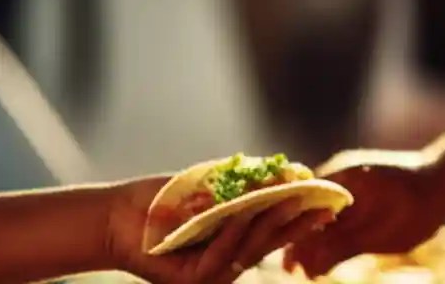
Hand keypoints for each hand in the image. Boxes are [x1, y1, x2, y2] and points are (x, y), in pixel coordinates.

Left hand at [105, 175, 334, 283]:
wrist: (118, 216)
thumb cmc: (162, 201)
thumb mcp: (209, 188)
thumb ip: (244, 186)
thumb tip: (284, 172)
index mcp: (235, 243)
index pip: (275, 232)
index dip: (301, 219)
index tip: (326, 204)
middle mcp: (227, 264)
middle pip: (268, 243)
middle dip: (293, 222)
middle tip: (316, 204)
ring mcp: (209, 276)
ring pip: (246, 250)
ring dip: (266, 224)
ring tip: (284, 201)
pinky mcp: (189, 281)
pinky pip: (217, 257)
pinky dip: (229, 235)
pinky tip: (239, 216)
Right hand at [284, 150, 444, 278]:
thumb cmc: (418, 208)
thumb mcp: (382, 234)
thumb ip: (344, 247)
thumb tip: (310, 267)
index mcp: (344, 177)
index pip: (304, 206)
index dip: (294, 235)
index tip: (289, 263)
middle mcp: (340, 173)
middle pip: (308, 209)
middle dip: (301, 239)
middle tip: (293, 271)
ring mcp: (348, 178)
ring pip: (320, 211)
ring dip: (314, 237)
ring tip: (310, 269)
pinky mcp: (357, 188)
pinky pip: (335, 210)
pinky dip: (330, 230)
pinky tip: (326, 253)